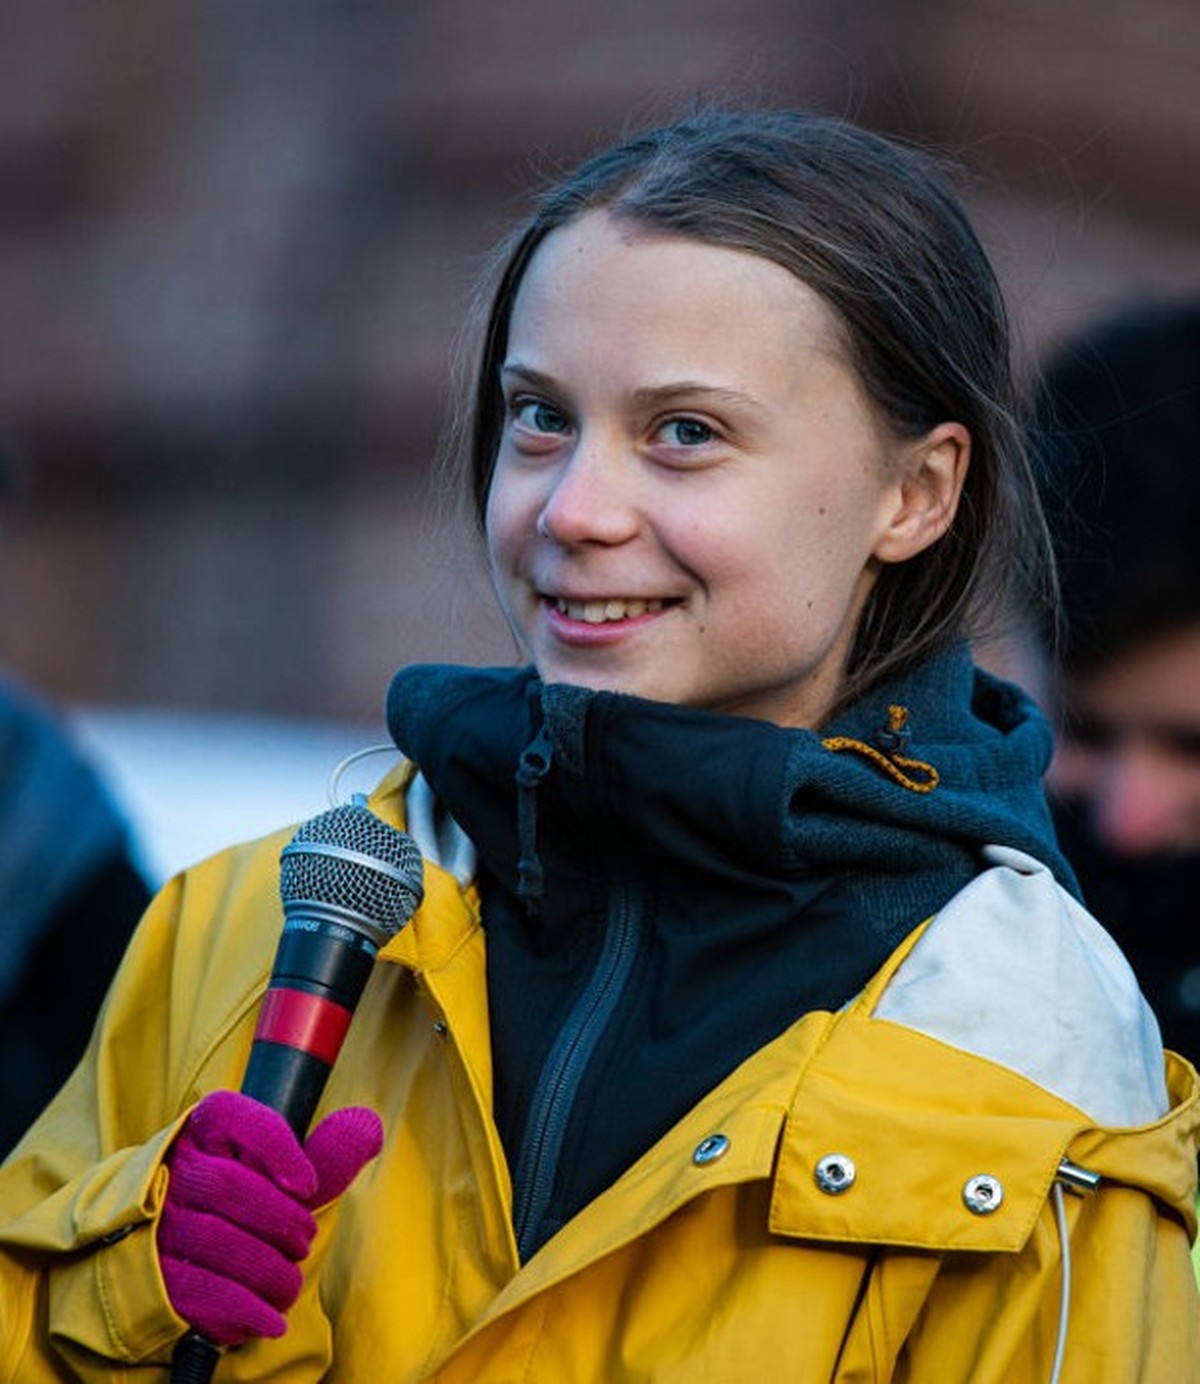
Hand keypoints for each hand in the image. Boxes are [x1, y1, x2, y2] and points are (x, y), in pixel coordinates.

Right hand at [157, 1090, 382, 1346]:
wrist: (185, 1247)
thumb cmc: (249, 1198)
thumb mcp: (288, 1170)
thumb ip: (328, 1153)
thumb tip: (367, 1127)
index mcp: (209, 1127)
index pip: (237, 1120)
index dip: (278, 1151)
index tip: (308, 1186)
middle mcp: (177, 1169)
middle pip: (230, 1187)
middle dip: (282, 1221)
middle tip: (305, 1241)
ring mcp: (160, 1221)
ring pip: (215, 1240)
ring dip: (268, 1269)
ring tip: (291, 1281)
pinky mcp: (156, 1274)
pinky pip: (199, 1289)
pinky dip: (244, 1307)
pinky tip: (272, 1318)